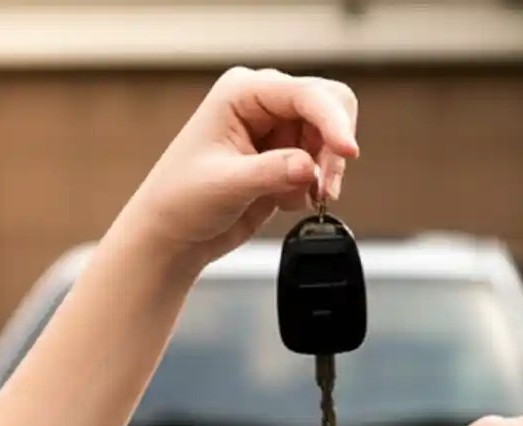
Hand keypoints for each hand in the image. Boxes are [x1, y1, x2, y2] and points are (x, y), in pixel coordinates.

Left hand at [113, 67, 359, 261]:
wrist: (173, 236)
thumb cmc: (180, 200)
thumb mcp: (225, 184)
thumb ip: (271, 172)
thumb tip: (310, 166)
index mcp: (242, 92)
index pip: (306, 94)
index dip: (333, 121)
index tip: (348, 152)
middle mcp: (263, 104)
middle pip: (329, 107)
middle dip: (332, 147)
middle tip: (324, 184)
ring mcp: (276, 131)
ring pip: (329, 139)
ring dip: (324, 172)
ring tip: (301, 197)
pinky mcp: (285, 158)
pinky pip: (322, 164)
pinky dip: (314, 186)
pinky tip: (285, 199)